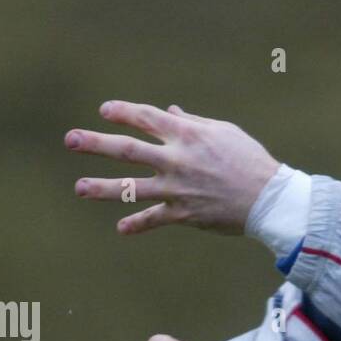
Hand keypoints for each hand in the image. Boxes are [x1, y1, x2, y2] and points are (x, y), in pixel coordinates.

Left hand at [66, 101, 279, 234]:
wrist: (270, 199)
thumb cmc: (251, 160)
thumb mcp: (224, 132)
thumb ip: (193, 123)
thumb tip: (170, 112)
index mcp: (187, 134)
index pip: (145, 117)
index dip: (122, 112)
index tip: (105, 111)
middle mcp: (176, 160)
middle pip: (126, 149)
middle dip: (96, 143)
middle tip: (70, 140)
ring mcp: (176, 189)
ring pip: (131, 187)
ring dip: (102, 188)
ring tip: (79, 188)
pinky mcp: (183, 214)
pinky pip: (155, 219)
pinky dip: (138, 224)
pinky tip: (121, 228)